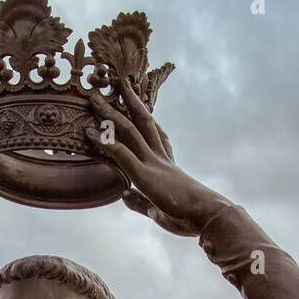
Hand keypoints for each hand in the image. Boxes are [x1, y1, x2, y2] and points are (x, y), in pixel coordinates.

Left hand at [83, 82, 228, 236]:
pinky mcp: (145, 176)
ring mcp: (152, 164)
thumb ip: (139, 201)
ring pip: (129, 131)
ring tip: (95, 97)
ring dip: (110, 113)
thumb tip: (125, 195)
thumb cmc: (189, 216)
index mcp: (166, 165)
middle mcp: (159, 158)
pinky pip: (121, 154)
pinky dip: (105, 143)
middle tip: (120, 82)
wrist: (209, 214)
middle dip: (130, 101)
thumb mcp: (158, 209)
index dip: (145, 116)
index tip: (137, 101)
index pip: (155, 134)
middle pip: (143, 122)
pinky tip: (90, 133)